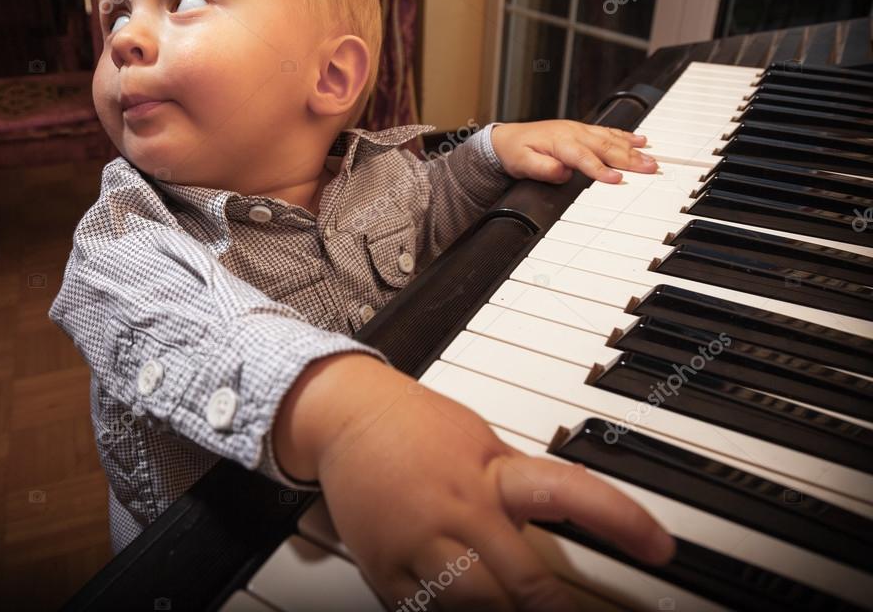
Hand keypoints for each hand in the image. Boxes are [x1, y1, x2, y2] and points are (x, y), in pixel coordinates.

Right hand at [274, 354, 674, 610]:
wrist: (346, 415)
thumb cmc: (419, 426)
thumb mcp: (483, 442)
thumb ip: (518, 484)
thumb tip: (565, 514)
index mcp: (491, 472)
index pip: (570, 493)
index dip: (621, 521)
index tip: (660, 548)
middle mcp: (460, 509)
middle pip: (524, 581)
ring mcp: (420, 543)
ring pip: (475, 607)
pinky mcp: (385, 568)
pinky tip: (462, 610)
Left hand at [490, 120, 656, 184]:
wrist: (508, 139)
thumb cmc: (516, 151)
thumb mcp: (522, 163)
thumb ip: (543, 169)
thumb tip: (562, 172)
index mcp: (560, 143)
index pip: (584, 158)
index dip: (600, 169)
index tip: (615, 179)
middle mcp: (574, 134)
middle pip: (605, 147)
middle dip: (629, 158)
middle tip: (649, 168)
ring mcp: (580, 130)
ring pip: (611, 139)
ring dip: (633, 149)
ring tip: (651, 158)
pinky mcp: (584, 131)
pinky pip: (609, 132)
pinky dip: (627, 136)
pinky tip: (641, 140)